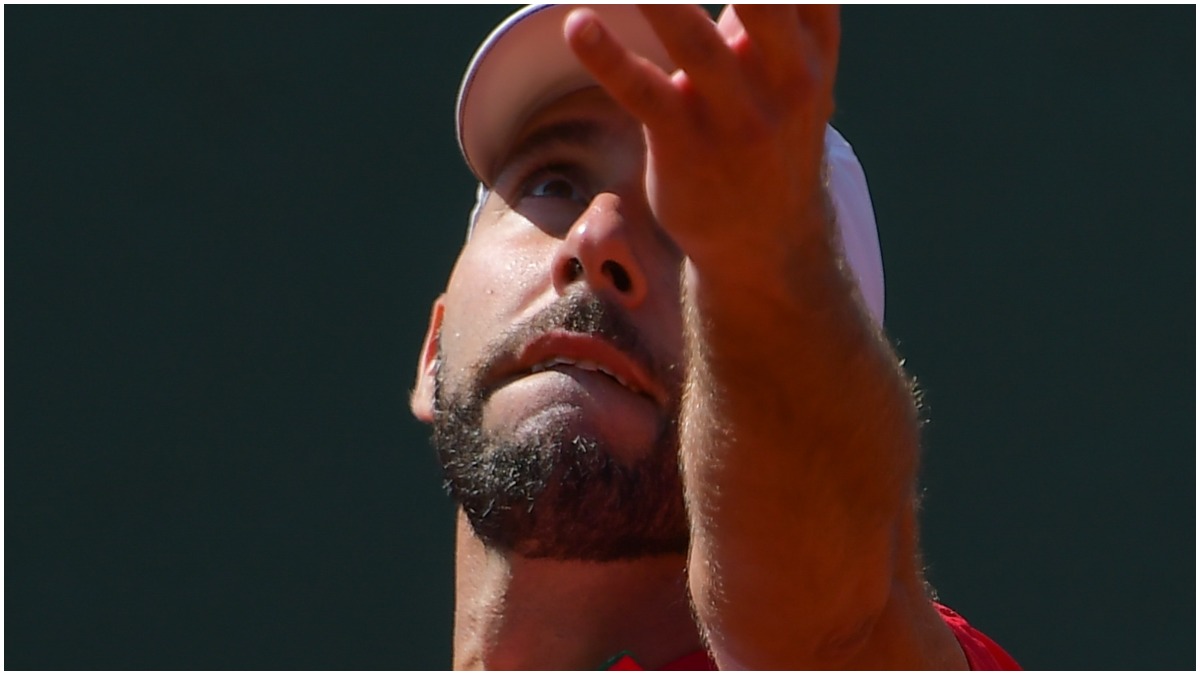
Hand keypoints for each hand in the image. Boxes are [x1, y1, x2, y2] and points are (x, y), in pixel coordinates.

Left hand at [565, 5, 839, 270]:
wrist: (767, 244)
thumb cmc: (771, 139)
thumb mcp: (794, 75)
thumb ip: (778, 16)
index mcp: (813, 47)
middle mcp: (785, 78)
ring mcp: (737, 116)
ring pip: (693, 40)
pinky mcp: (686, 145)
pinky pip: (643, 94)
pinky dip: (608, 56)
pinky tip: (579, 23)